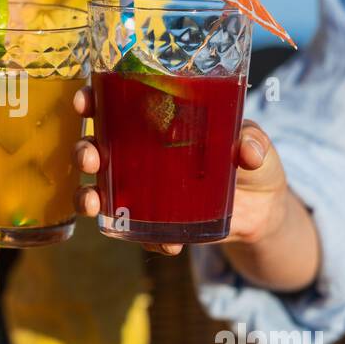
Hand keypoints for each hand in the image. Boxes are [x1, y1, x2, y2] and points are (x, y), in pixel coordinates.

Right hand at [71, 86, 291, 255]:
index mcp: (156, 120)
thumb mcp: (256, 143)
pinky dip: (146, 238)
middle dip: (83, 151)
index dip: (91, 100)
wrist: (261, 209)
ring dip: (88, 196)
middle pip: (96, 147)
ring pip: (100, 190)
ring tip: (94, 204)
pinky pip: (138, 230)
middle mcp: (138, 152)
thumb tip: (247, 152)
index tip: (84, 102)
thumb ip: (254, 142)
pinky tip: (166, 242)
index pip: (113, 104)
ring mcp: (142, 188)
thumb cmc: (250, 160)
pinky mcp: (154, 220)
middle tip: (90, 158)